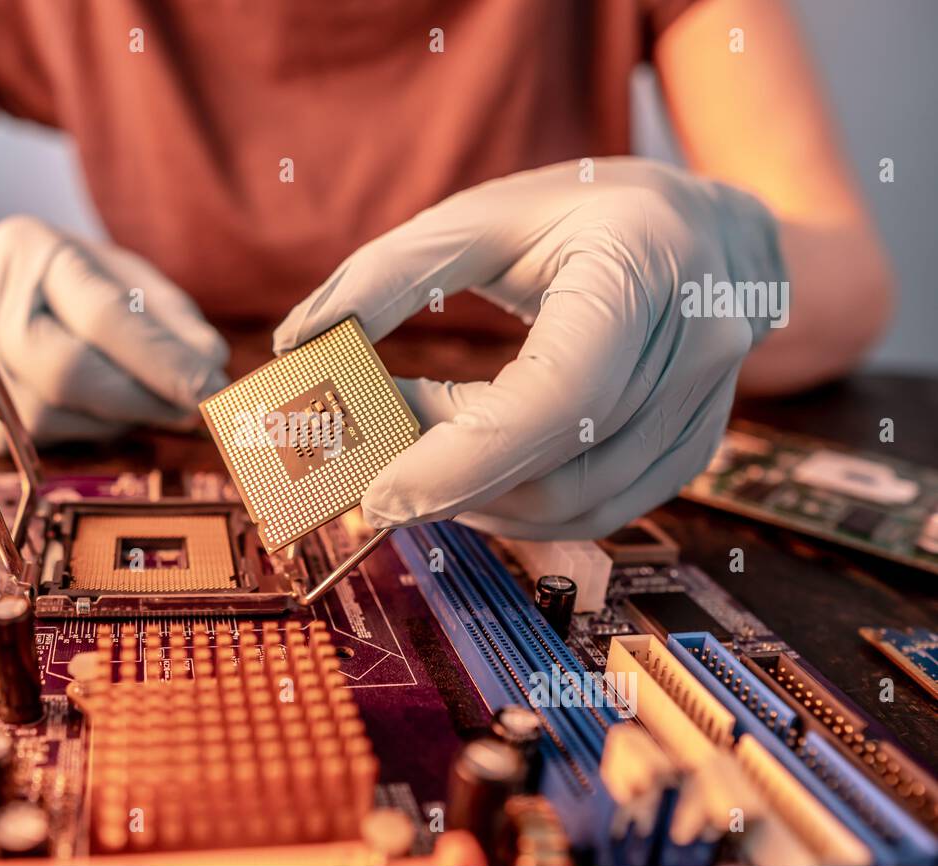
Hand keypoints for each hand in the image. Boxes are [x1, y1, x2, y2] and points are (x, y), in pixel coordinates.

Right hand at [0, 216, 228, 451]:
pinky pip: (25, 441)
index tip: (213, 389)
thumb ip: (166, 316)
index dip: (162, 360)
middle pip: (67, 373)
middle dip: (142, 400)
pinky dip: (75, 432)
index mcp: (30, 252)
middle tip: (192, 411)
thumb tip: (212, 365)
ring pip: (49, 417)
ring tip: (141, 401)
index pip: (103, 315)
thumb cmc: (53, 280)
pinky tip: (92, 412)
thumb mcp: (114, 272)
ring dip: (113, 421)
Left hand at [274, 158, 786, 539]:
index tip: (378, 493)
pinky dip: (526, 507)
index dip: (464, 459)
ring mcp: (708, 404)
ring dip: (483, 502)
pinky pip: (606, 509)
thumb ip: (388, 272)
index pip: (556, 394)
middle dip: (452, 480)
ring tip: (420, 461)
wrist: (711, 230)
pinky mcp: (695, 446)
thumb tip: (301, 341)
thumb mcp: (483, 215)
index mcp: (639, 265)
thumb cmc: (585, 211)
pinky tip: (478, 474)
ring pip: (581, 504)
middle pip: (561, 463)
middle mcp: (693, 342)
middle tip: (371, 466)